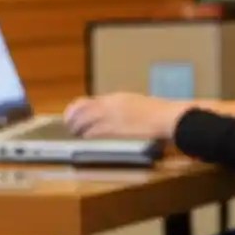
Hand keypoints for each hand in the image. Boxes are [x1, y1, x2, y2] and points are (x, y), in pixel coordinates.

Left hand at [63, 93, 188, 139]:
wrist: (166, 117)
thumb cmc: (157, 112)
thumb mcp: (135, 104)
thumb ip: (121, 107)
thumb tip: (111, 113)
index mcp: (116, 98)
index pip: (88, 101)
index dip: (76, 107)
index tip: (72, 113)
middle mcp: (111, 105)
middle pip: (82, 109)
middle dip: (72, 117)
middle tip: (69, 124)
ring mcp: (112, 116)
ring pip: (85, 121)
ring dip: (77, 127)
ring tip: (75, 132)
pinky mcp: (116, 128)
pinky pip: (94, 131)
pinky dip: (87, 134)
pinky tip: (85, 137)